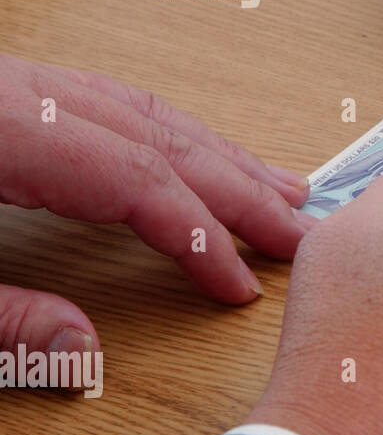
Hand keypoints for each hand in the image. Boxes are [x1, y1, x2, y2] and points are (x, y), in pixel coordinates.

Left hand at [0, 53, 312, 357]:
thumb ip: (3, 319)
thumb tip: (81, 350)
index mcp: (7, 130)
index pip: (138, 179)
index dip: (200, 236)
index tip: (238, 286)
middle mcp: (22, 94)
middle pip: (162, 140)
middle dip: (241, 192)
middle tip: (301, 233)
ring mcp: (17, 83)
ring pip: (144, 111)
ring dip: (219, 155)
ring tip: (278, 190)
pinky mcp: (11, 90)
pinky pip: (112, 101)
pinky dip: (169, 132)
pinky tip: (197, 152)